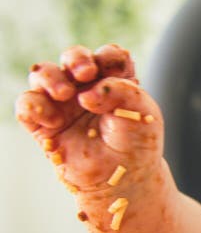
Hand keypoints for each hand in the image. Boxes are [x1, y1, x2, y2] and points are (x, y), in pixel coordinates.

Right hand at [15, 44, 162, 191]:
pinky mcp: (44, 124)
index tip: (114, 72)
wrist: (124, 177)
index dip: (108, 57)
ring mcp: (63, 105)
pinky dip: (34, 105)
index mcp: (114, 80)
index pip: (108, 55)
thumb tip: (84, 95)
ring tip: (65, 94)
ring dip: (50, 77)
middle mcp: (86, 88)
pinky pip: (26, 105)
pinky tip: (53, 119)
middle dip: (76, 58)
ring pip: (43, 74)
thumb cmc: (137, 143)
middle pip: (73, 57)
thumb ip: (120, 91)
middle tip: (85, 73)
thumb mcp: (142, 111)